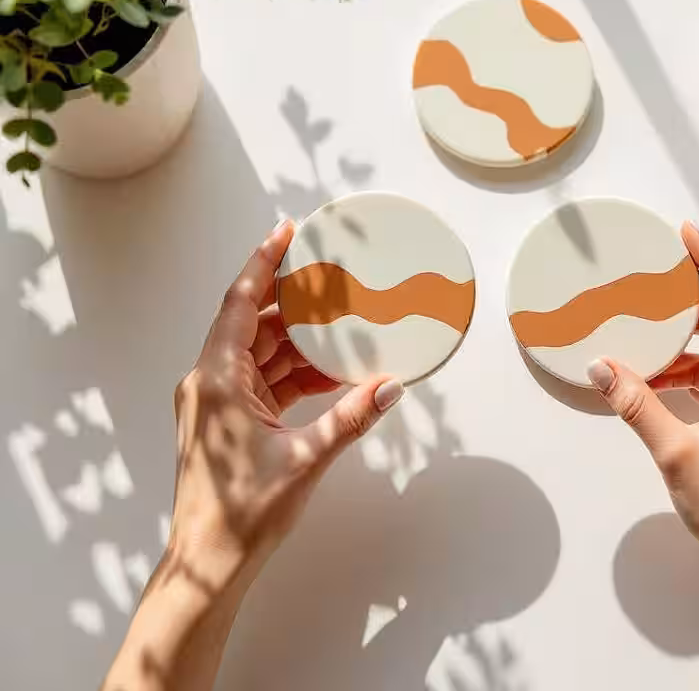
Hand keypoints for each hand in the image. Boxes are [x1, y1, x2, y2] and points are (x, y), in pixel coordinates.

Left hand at [167, 219, 404, 590]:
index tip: (286, 232)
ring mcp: (221, 402)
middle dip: (294, 302)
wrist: (209, 565)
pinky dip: (298, 373)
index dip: (263, 263)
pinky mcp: (233, 420)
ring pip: (264, 353)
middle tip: (331, 277)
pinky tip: (333, 371)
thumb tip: (390, 387)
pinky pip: (268, 381)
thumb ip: (351, 418)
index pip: (241, 303)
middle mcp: (212, 381)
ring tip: (341, 323)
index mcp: (216, 379)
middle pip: (256, 324)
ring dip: (301, 341)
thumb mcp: (305, 459)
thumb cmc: (240, 514)